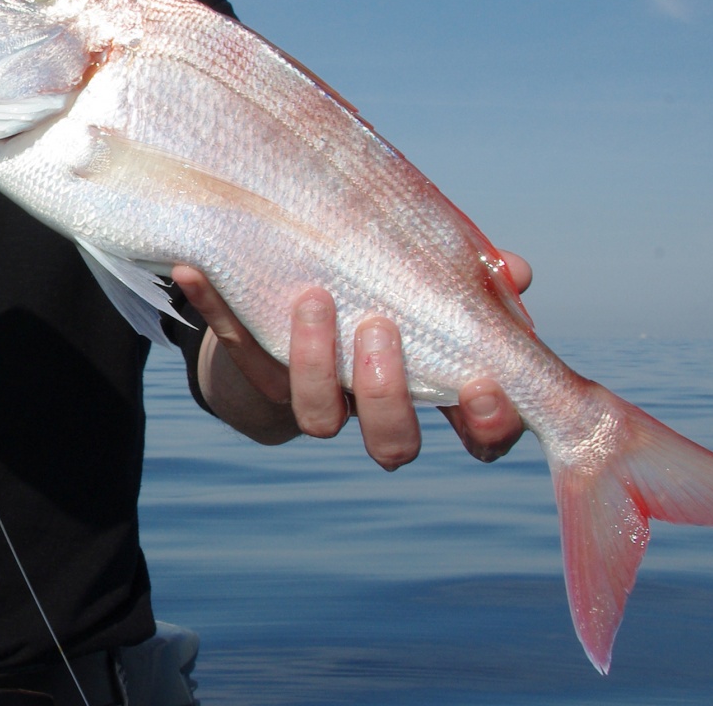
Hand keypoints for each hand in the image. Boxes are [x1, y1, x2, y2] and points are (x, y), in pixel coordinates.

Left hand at [173, 262, 526, 466]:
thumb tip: (517, 269)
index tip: (484, 383)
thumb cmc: (379, 283)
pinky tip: (195, 270)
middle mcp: (371, 409)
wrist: (286, 299)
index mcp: (430, 390)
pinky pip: (236, 352)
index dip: (489, 425)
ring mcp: (314, 399)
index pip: (480, 435)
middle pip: (391, 443)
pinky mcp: (257, 375)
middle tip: (379, 329)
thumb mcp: (427, 272)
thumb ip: (470, 275)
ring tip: (312, 298)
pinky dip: (215, 309)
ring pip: (316, 416)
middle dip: (387, 394)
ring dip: (314, 361)